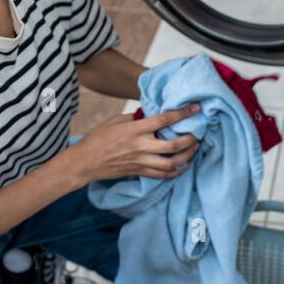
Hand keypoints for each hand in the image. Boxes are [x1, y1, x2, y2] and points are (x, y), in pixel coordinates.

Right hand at [63, 105, 201, 185]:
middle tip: (197, 134)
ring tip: (194, 149)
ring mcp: (141, 161)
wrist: (85, 161)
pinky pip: (163, 175)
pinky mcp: (140, 172)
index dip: (183, 114)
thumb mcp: (116, 120)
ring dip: (187, 157)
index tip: (196, 108)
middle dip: (189, 140)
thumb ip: (136, 117)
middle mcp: (140, 146)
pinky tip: (183, 165)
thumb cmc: (98, 138)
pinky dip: (176, 172)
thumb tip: (152, 113)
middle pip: (173, 146)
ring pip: (171, 163)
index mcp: (135, 129)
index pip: (164, 120)